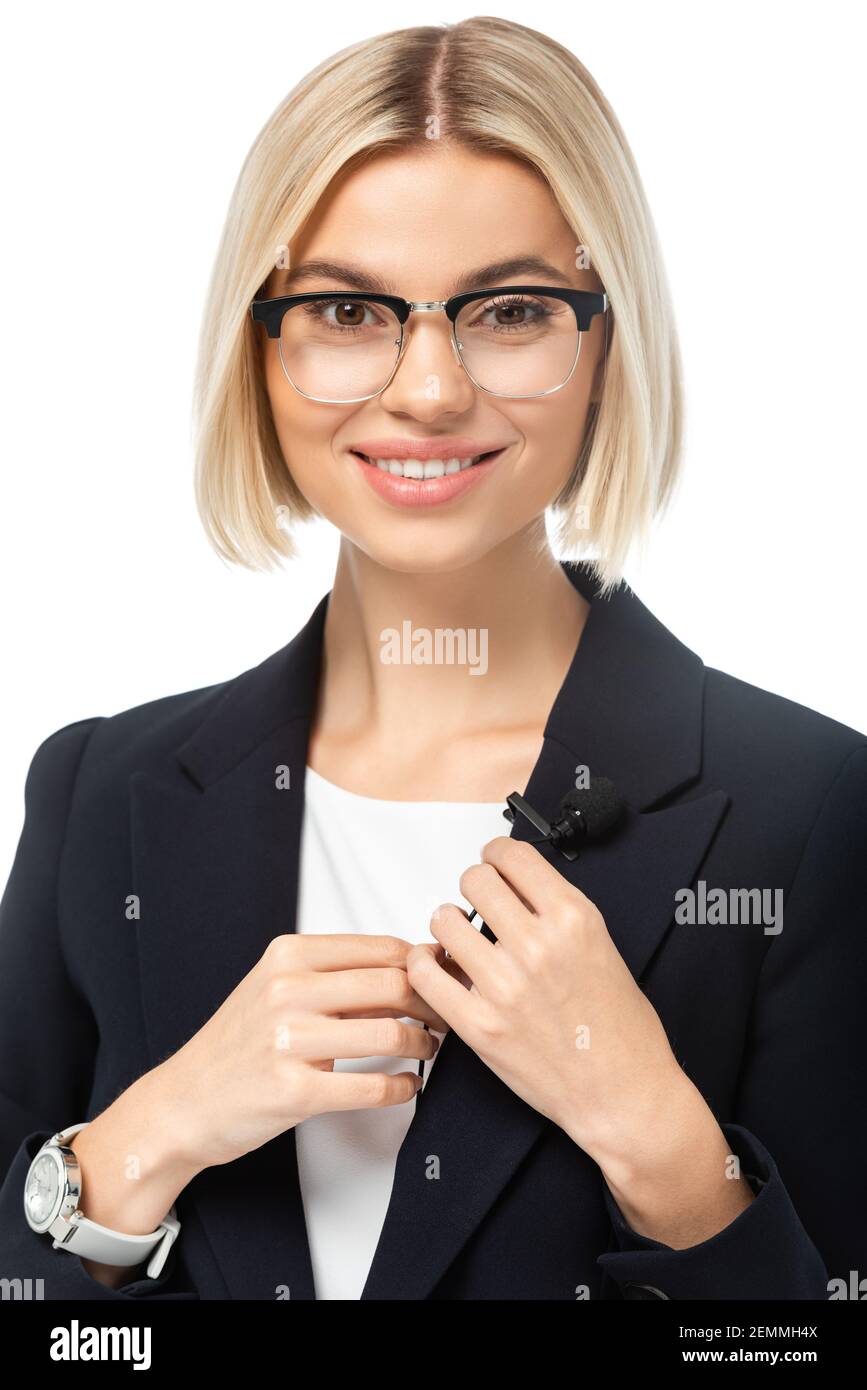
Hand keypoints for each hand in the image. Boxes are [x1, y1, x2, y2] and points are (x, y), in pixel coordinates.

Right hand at [156, 933, 445, 1171]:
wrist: (182, 1102)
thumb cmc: (238, 1045)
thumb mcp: (279, 988)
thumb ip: (338, 976)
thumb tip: (414, 966)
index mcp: (288, 955)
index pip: (383, 948)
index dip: (425, 964)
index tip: (444, 978)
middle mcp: (287, 990)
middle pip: (395, 984)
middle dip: (434, 1003)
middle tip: (446, 1017)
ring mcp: (289, 1040)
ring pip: (391, 1033)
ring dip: (423, 1044)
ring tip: (426, 1050)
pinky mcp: (294, 1090)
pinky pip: (373, 1086)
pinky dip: (402, 1087)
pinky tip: (405, 1085)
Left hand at [406, 836, 692, 1173]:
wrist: (624, 1094)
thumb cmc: (622, 1030)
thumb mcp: (603, 947)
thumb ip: (558, 914)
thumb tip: (518, 887)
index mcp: (574, 920)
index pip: (513, 856)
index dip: (497, 854)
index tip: (494, 863)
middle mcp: (537, 946)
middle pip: (475, 880)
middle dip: (474, 886)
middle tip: (478, 902)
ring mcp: (504, 986)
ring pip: (444, 921)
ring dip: (448, 924)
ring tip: (459, 937)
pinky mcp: (478, 1025)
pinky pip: (426, 974)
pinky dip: (425, 963)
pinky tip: (438, 965)